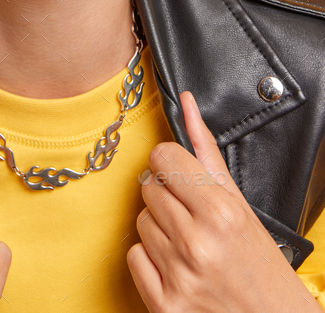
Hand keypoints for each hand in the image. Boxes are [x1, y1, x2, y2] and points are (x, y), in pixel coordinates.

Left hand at [127, 91, 320, 311]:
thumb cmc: (260, 264)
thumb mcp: (239, 203)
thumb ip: (206, 149)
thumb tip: (186, 101)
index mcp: (219, 211)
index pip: (163, 157)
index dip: (170, 162)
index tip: (179, 173)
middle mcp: (196, 242)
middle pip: (149, 189)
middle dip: (167, 196)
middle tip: (191, 214)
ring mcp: (179, 276)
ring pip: (140, 222)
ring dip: (159, 227)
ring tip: (188, 241)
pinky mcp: (164, 305)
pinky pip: (134, 258)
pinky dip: (150, 259)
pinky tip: (176, 264)